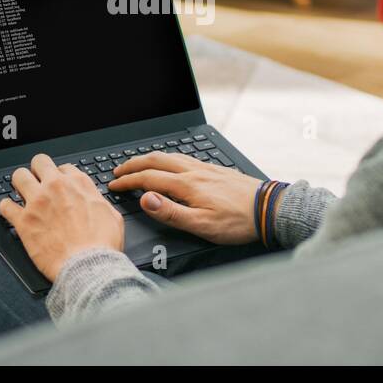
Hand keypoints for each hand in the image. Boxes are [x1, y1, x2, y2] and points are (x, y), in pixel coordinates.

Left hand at [0, 153, 123, 280]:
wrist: (89, 266)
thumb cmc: (102, 245)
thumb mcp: (112, 215)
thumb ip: (97, 201)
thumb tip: (93, 200)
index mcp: (79, 183)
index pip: (63, 167)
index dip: (60, 177)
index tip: (59, 186)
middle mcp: (56, 187)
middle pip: (39, 162)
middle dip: (37, 171)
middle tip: (38, 183)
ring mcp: (37, 202)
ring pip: (18, 176)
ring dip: (19, 184)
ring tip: (21, 193)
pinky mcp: (24, 221)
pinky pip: (4, 205)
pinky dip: (6, 208)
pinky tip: (10, 212)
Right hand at [110, 152, 262, 244]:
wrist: (269, 209)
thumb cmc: (238, 222)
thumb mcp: (202, 225)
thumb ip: (171, 213)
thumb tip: (145, 199)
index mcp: (187, 185)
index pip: (148, 179)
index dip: (128, 181)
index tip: (113, 185)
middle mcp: (194, 171)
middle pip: (156, 161)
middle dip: (133, 164)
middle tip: (118, 170)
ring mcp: (205, 168)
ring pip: (170, 156)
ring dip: (149, 159)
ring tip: (138, 164)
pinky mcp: (215, 169)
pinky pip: (184, 157)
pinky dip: (167, 158)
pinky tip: (171, 164)